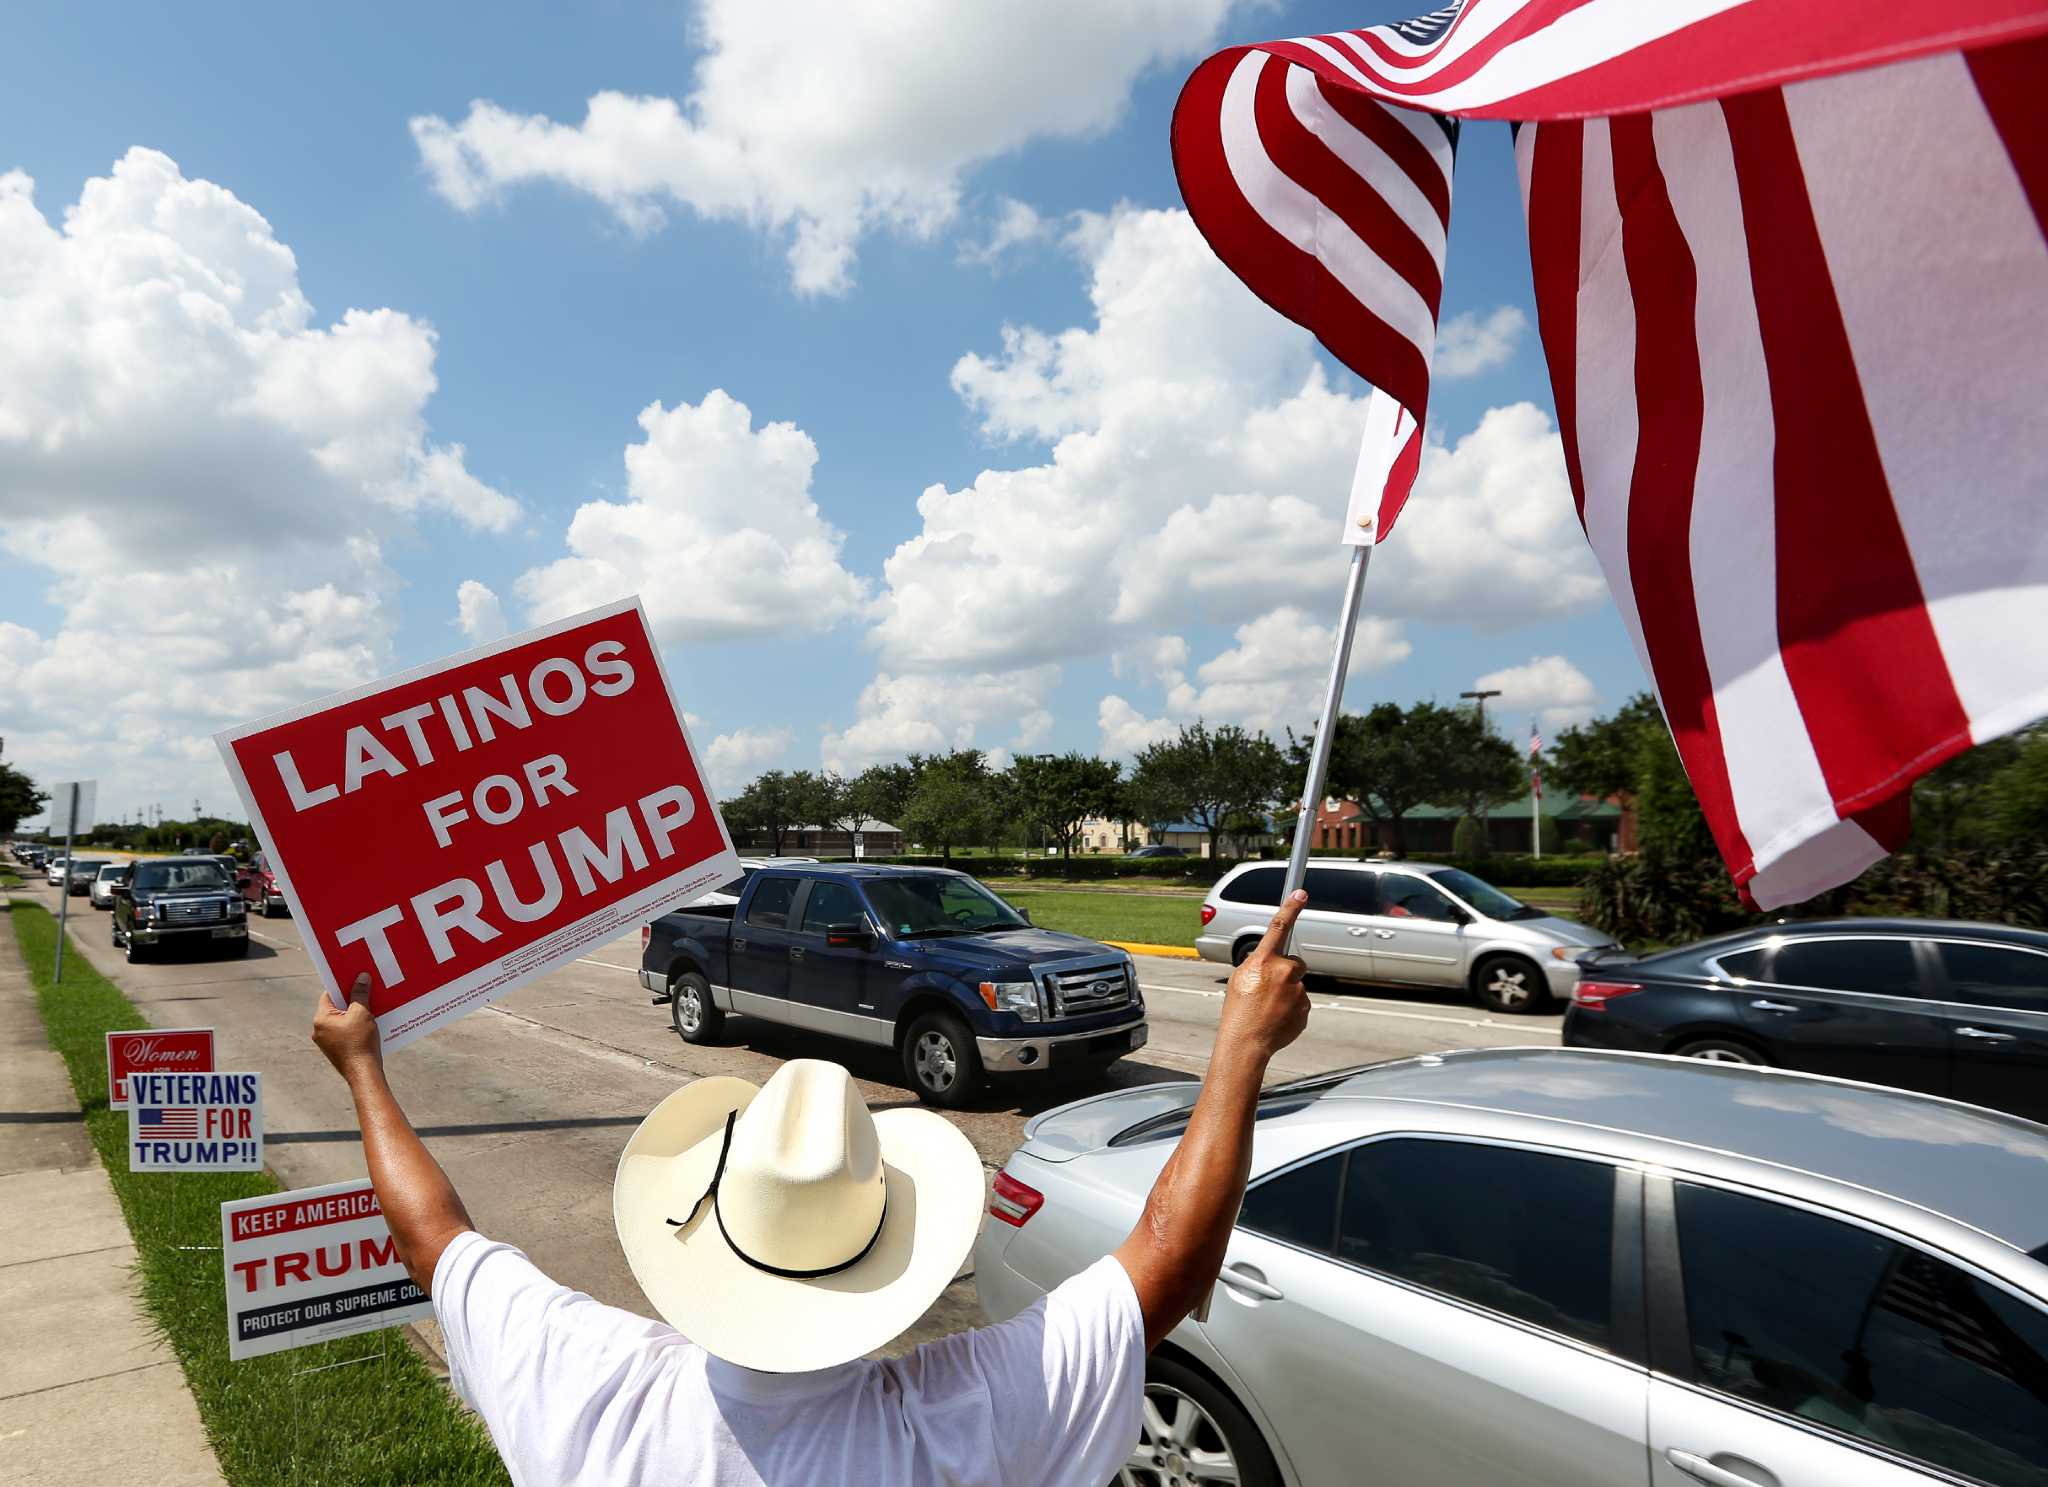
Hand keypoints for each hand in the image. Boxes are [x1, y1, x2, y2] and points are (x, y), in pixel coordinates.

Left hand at [312, 974, 383, 1085]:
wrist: (363, 1073)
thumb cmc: (361, 1042)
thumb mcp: (362, 1013)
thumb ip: (360, 993)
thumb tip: (361, 977)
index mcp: (321, 1019)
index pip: (329, 995)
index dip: (342, 986)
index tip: (355, 980)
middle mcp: (319, 1030)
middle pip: (335, 1007)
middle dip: (351, 1000)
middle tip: (366, 992)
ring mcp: (326, 1041)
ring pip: (341, 1020)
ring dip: (354, 1013)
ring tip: (371, 1008)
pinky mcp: (335, 1050)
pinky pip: (344, 1031)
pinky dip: (355, 1026)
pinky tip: (369, 1025)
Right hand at [1219, 890, 1311, 1059]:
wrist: (1246, 1042)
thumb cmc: (1238, 1010)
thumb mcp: (1240, 978)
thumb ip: (1257, 963)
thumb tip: (1271, 959)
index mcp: (1263, 961)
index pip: (1279, 927)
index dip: (1291, 907)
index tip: (1301, 893)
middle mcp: (1284, 972)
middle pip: (1295, 963)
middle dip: (1287, 972)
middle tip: (1270, 989)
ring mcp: (1297, 991)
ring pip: (1297, 985)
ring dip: (1287, 993)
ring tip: (1269, 1009)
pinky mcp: (1305, 1008)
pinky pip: (1301, 1003)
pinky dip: (1291, 1009)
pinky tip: (1276, 1018)